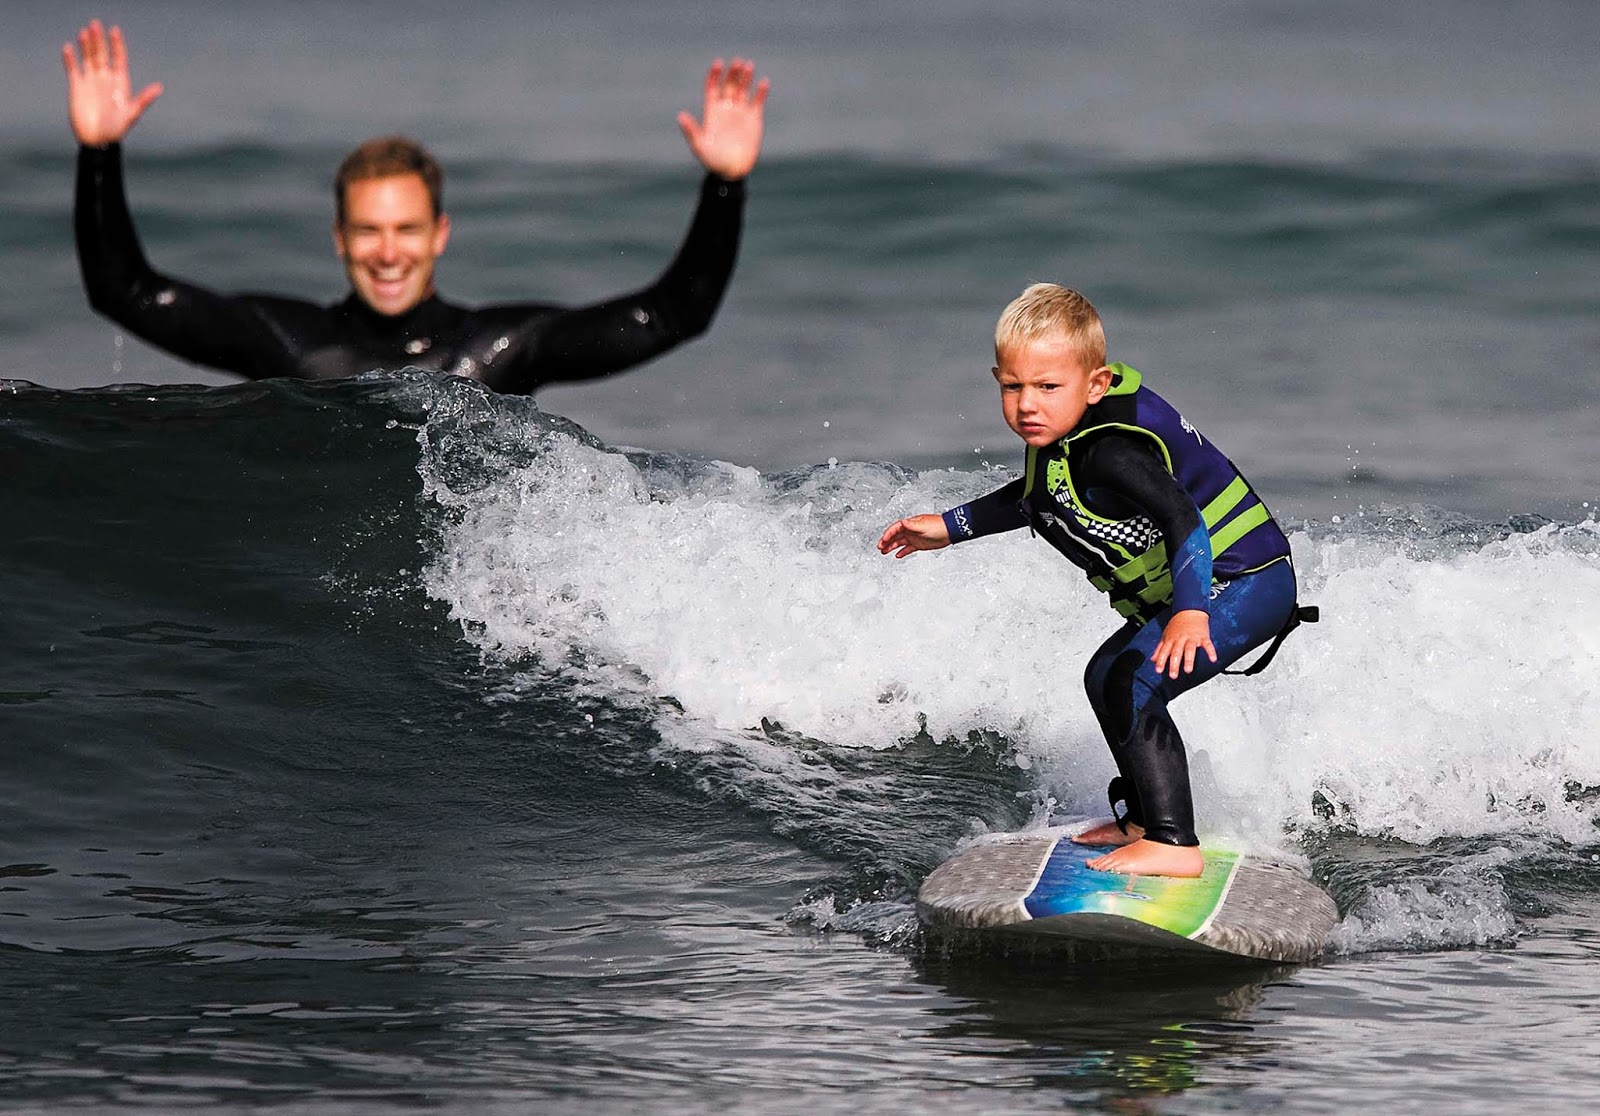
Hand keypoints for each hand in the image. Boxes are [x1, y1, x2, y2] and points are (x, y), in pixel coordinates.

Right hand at [62, 20, 162, 147]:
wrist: (97, 141)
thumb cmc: (116, 130)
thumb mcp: (132, 114)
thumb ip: (143, 99)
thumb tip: (159, 87)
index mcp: (120, 84)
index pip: (119, 59)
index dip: (117, 45)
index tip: (115, 30)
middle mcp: (106, 80)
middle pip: (102, 55)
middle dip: (99, 40)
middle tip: (95, 24)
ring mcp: (91, 82)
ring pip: (88, 59)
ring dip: (86, 46)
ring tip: (84, 33)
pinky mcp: (77, 87)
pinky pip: (73, 69)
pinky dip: (70, 59)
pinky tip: (68, 48)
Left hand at [677, 58, 768, 179]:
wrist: (731, 171)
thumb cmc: (712, 160)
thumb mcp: (699, 145)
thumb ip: (691, 130)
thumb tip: (680, 116)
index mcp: (712, 111)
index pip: (713, 88)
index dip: (715, 75)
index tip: (718, 63)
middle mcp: (726, 109)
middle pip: (728, 85)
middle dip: (732, 73)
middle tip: (737, 62)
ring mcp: (740, 113)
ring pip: (743, 89)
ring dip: (745, 77)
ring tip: (748, 65)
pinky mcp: (754, 119)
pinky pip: (757, 102)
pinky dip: (761, 92)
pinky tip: (763, 82)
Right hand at [877, 514, 950, 558]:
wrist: (950, 531)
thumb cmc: (938, 526)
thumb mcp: (924, 526)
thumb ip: (912, 525)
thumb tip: (903, 522)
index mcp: (910, 524)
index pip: (895, 529)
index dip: (888, 534)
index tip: (883, 541)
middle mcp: (910, 530)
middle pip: (895, 536)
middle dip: (886, 541)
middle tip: (879, 547)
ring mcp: (914, 537)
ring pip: (899, 542)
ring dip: (891, 547)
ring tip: (883, 552)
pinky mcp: (919, 544)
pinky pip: (908, 548)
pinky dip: (902, 552)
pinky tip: (897, 556)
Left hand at [1151, 609, 1216, 678]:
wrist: (1190, 610)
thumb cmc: (1177, 625)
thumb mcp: (1166, 635)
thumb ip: (1160, 649)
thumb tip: (1152, 660)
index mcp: (1171, 639)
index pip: (1164, 651)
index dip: (1160, 661)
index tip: (1158, 671)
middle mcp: (1181, 638)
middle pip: (1176, 652)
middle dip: (1174, 664)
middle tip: (1173, 675)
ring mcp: (1192, 637)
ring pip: (1190, 649)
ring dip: (1189, 660)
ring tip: (1188, 670)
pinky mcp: (1203, 636)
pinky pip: (1207, 644)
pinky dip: (1210, 652)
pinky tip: (1212, 659)